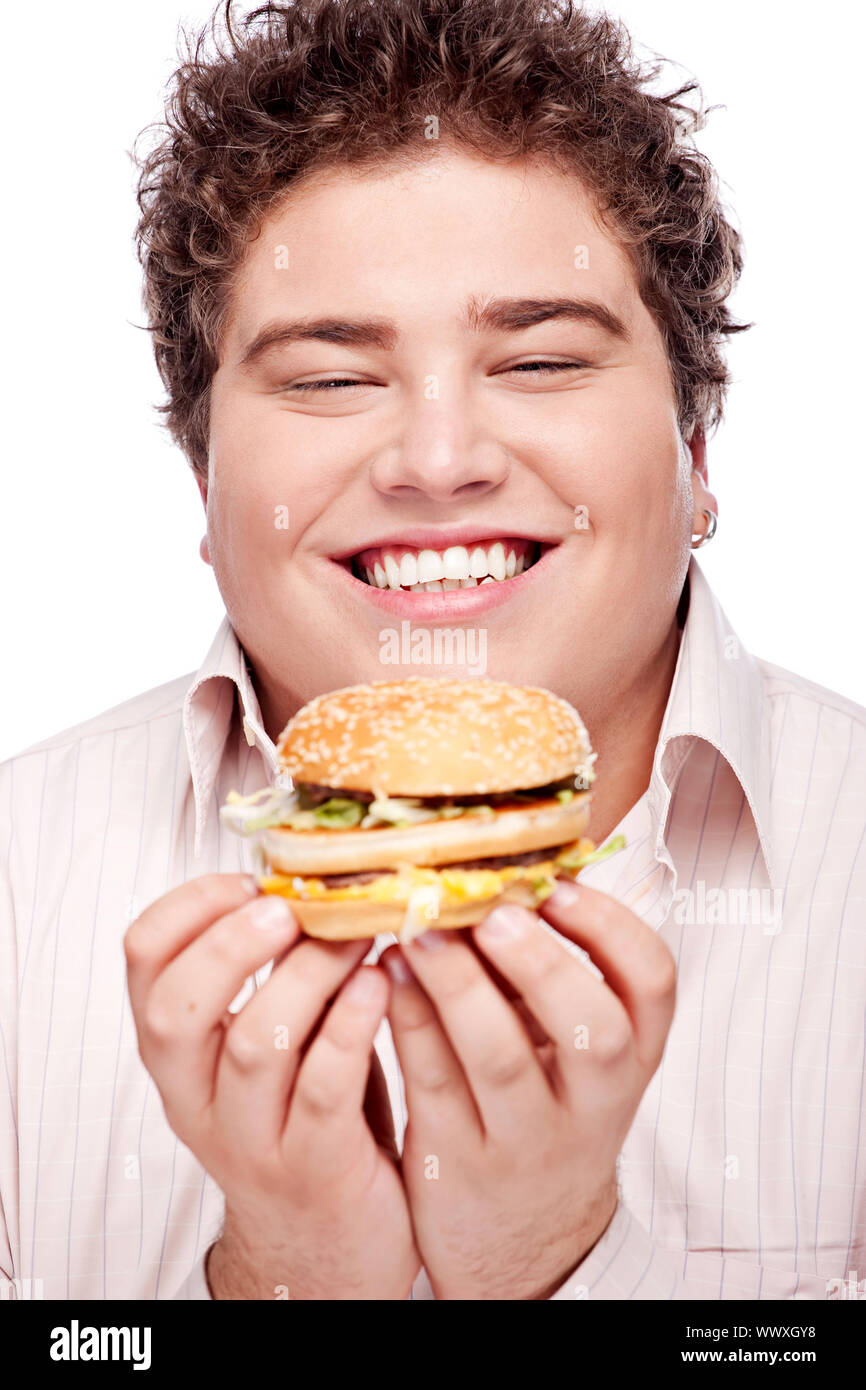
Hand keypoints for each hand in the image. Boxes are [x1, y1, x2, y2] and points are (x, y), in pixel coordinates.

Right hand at [125, 873, 419, 1298]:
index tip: (250, 882)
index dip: (190, 906)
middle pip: (175, 1010)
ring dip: (308, 976)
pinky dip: (352, 1026)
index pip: (143, 961)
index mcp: (179, 1052)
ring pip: (256, 1045)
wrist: (333, 1247)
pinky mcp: (315, 1168)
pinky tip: (381, 985)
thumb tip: (311, 877)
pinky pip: (325, 1088)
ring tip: (355, 938)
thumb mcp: (274, 1044)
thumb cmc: (311, 1119)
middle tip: (288, 911)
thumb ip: (278, 974)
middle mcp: (197, 1097)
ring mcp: (251, 1138)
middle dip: (230, 946)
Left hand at [380, 880, 675, 1299]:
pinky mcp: (460, 1162)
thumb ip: (553, 969)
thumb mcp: (577, 1051)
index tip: (560, 888)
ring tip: (421, 930)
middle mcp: (593, 1101)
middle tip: (493, 912)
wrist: (525, 1240)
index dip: (612, 928)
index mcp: (633, 1055)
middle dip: (540, 962)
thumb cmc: (547, 1105)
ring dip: (457, 985)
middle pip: (591, 1030)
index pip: (653, 983)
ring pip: (500, 1060)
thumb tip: (508, 861)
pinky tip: (385, 973)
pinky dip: (409, 1021)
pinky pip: (433, 1083)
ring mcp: (528, 1139)